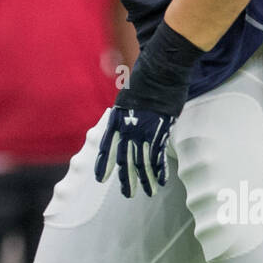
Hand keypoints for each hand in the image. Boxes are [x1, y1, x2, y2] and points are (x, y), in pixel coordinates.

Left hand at [93, 22, 201, 199]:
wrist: (162, 68)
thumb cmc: (146, 78)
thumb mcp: (128, 96)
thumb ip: (127, 112)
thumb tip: (129, 120)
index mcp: (117, 119)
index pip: (106, 146)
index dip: (103, 163)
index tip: (100, 178)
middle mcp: (128, 128)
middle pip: (124, 159)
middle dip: (126, 178)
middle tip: (128, 193)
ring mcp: (144, 130)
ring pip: (142, 162)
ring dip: (144, 180)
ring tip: (146, 193)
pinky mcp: (160, 130)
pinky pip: (158, 155)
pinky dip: (159, 170)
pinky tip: (160, 182)